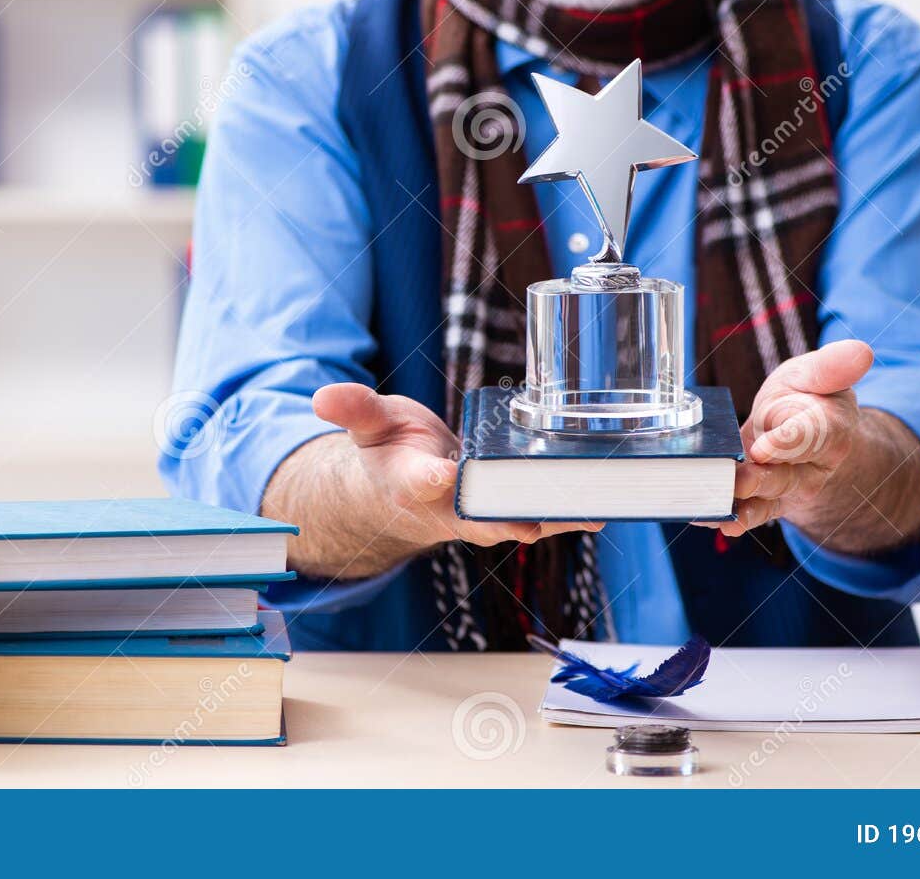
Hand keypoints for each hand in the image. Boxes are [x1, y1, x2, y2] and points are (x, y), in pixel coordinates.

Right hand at [312, 383, 602, 549]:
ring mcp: (477, 515)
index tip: (443, 472)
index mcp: (408, 482)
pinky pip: (535, 517)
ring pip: (512, 522)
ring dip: (549, 519)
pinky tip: (599, 512)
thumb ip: (354, 409)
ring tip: (587, 513)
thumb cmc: (389, 451)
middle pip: (473, 518)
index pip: (419, 482)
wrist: (401, 490)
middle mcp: (445, 506)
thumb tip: (320, 397)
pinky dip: (565, 516)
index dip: (432, 478)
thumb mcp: (368, 424)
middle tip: (527, 523)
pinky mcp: (501, 512)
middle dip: (501, 520)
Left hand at [720, 340, 874, 537]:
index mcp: (829, 425)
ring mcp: (793, 485)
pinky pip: (755, 512)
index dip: (788, 442)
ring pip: (769, 497)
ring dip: (742, 501)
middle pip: (788, 475)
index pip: (813, 435)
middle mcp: (815, 463)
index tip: (763, 447)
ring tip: (716, 501)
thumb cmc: (806, 394)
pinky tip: (708, 518)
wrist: (799, 423)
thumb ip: (830, 367)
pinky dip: (733, 518)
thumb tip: (862, 352)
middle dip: (760, 479)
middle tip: (735, 478)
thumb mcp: (813, 373)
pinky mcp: (772, 500)